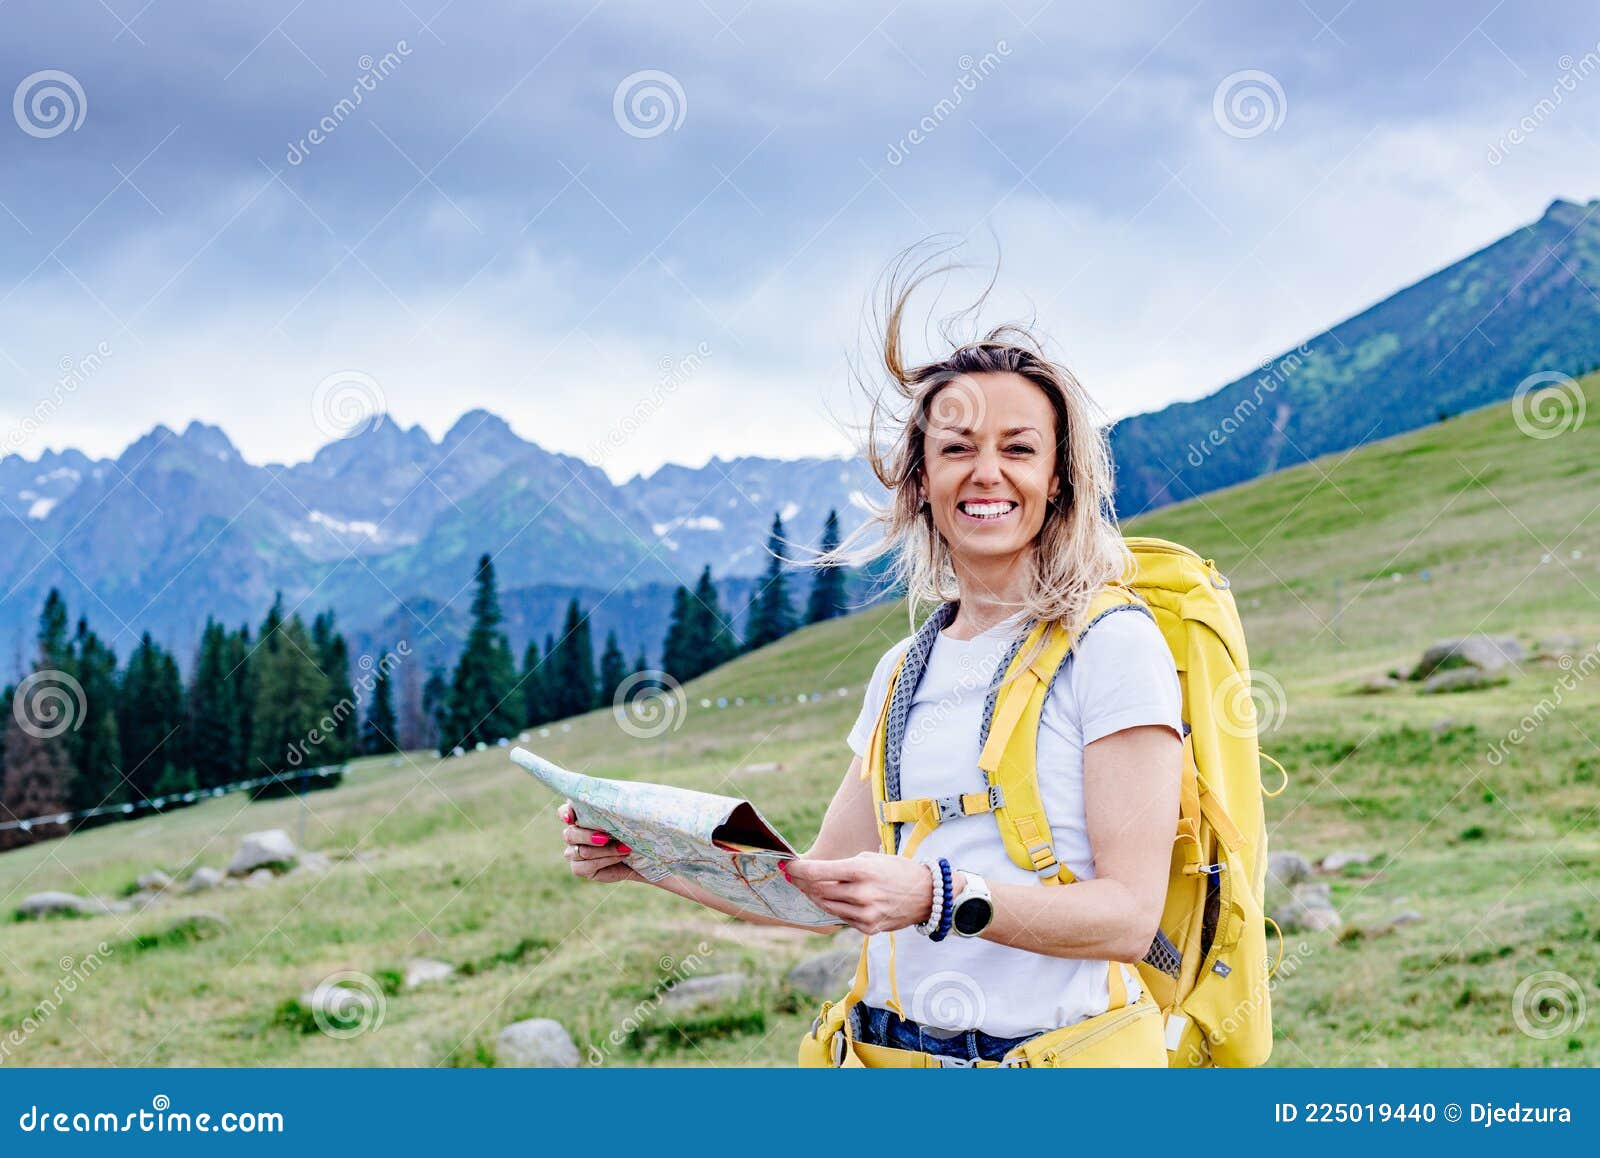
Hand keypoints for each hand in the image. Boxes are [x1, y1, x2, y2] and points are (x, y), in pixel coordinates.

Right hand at [558, 801, 644, 884]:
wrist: (642, 851)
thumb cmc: (634, 827)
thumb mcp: (628, 813)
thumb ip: (617, 805)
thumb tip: (616, 798)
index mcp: (580, 816)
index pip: (564, 811)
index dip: (565, 813)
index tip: (570, 817)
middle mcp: (573, 834)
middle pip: (569, 835)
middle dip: (588, 836)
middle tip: (606, 837)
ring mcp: (574, 852)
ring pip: (580, 852)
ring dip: (605, 850)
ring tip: (625, 848)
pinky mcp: (580, 868)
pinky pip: (584, 867)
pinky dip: (605, 861)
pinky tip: (620, 857)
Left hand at [783, 852, 941, 935]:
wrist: (927, 895)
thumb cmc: (896, 870)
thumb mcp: (871, 859)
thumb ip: (844, 867)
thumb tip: (816, 872)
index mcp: (861, 870)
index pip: (818, 872)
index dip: (799, 870)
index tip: (788, 866)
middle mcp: (861, 893)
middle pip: (818, 890)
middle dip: (803, 883)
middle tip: (795, 878)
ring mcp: (865, 913)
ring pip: (826, 906)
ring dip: (815, 897)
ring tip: (810, 888)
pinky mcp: (868, 927)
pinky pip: (841, 918)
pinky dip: (834, 908)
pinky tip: (832, 900)